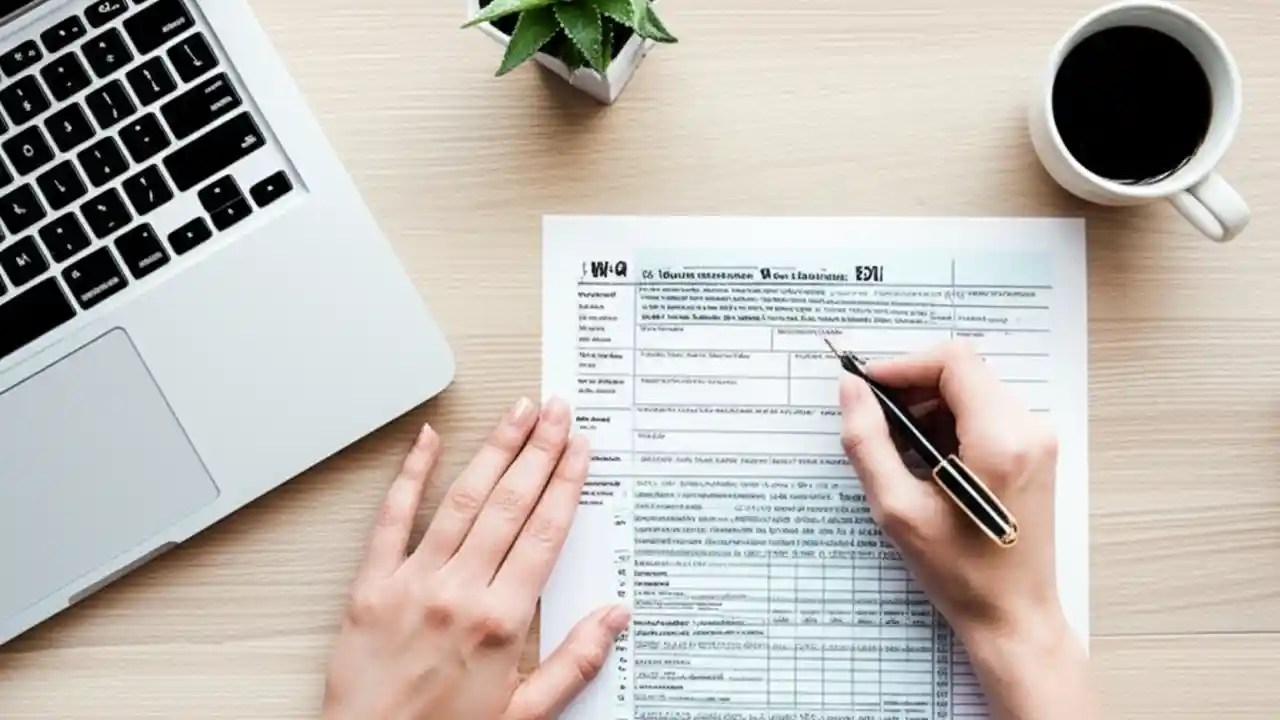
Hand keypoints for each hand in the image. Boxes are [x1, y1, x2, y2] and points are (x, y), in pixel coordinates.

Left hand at [322, 398, 629, 719]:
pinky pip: (393, 518)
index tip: (580, 450)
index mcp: (501, 623)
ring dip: (493, 451)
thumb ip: (574, 662)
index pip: (544, 535)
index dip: (566, 484)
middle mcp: (459, 593)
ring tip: (516, 413)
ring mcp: (413, 583)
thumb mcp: (524, 714)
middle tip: (558, 412)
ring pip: (463, 501)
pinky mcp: (371, 586)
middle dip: (539, 451)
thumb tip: (616, 616)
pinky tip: (427, 440)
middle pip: (510, 506)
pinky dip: (410, 474)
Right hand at [839, 341, 1094, 719]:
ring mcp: (1036, 441)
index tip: (867, 388)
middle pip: (963, 372)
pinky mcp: (1034, 452)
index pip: (953, 362)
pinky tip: (925, 459)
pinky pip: (986, 413)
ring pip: (973, 390)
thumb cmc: (960, 573)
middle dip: (912, 388)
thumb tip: (851, 392)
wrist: (1012, 615)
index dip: (903, 366)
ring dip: (929, 407)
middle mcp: (1028, 430)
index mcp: (1001, 440)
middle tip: (875, 420)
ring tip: (897, 447)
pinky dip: (949, 423)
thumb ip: (868, 442)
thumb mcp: (898, 509)